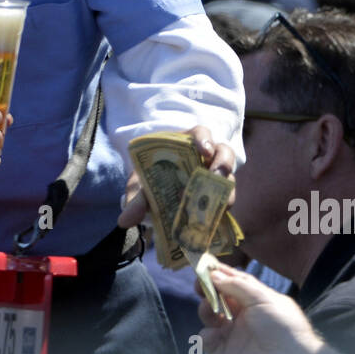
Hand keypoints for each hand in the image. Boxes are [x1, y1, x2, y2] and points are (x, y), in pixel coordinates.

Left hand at [117, 124, 234, 227]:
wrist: (155, 199)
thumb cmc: (150, 180)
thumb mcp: (141, 186)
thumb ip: (136, 198)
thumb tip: (125, 220)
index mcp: (186, 145)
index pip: (201, 133)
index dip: (205, 140)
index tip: (204, 151)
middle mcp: (205, 157)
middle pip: (223, 152)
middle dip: (223, 164)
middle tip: (215, 177)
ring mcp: (214, 176)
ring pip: (229, 177)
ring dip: (226, 189)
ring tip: (220, 204)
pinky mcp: (218, 195)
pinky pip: (226, 199)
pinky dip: (222, 208)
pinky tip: (215, 217)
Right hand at [196, 264, 323, 353]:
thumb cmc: (282, 326)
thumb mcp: (262, 297)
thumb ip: (237, 285)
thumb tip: (214, 275)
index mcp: (255, 300)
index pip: (234, 282)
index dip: (220, 274)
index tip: (204, 265)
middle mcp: (243, 316)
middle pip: (219, 298)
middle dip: (208, 290)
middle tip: (199, 285)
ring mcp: (234, 334)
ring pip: (211, 317)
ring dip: (205, 309)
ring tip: (209, 308)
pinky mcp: (226, 353)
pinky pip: (208, 341)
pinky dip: (206, 336)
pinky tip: (214, 334)